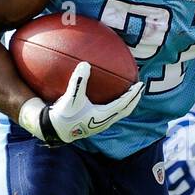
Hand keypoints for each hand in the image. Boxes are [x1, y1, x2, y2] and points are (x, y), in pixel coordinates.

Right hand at [19, 61, 143, 144]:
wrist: (55, 130)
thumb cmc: (64, 115)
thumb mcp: (71, 98)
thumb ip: (78, 81)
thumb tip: (85, 64)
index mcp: (103, 116)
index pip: (123, 104)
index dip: (133, 95)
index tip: (140, 84)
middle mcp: (105, 121)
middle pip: (126, 110)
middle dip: (134, 99)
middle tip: (139, 88)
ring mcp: (101, 124)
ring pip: (119, 113)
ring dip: (127, 103)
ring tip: (129, 92)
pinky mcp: (95, 123)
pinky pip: (111, 112)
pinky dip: (116, 104)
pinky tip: (110, 96)